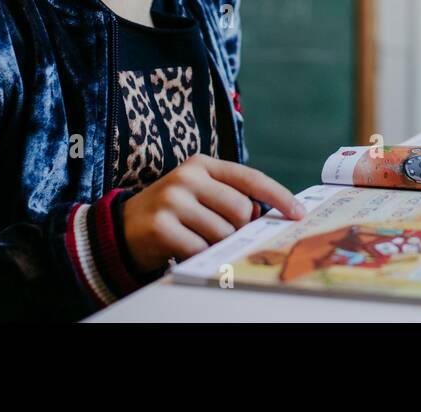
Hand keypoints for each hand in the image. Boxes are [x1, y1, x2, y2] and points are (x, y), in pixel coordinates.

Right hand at [121, 155, 304, 272]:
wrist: (122, 227)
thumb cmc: (172, 211)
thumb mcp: (200, 192)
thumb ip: (231, 196)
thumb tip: (270, 215)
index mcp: (203, 164)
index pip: (251, 178)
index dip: (278, 196)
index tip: (298, 213)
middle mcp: (188, 176)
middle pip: (241, 209)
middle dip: (239, 228)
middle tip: (220, 232)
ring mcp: (173, 200)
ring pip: (223, 232)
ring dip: (217, 244)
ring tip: (198, 238)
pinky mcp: (161, 226)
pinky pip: (200, 249)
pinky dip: (199, 255)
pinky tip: (185, 248)